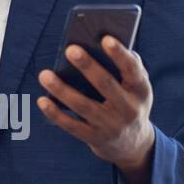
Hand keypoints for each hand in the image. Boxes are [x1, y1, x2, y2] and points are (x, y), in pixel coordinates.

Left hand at [37, 36, 155, 183]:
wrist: (132, 144)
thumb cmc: (129, 102)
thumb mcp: (136, 87)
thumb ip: (127, 66)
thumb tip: (101, 44)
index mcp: (141, 90)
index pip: (132, 70)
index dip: (120, 54)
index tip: (105, 38)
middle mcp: (129, 109)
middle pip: (105, 85)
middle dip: (87, 66)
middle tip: (70, 49)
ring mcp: (112, 126)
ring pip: (83, 106)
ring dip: (62, 90)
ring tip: (44, 75)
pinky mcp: (95, 138)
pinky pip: (72, 125)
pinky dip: (55, 113)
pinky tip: (42, 100)